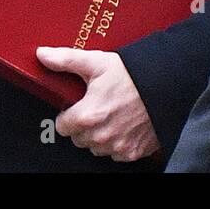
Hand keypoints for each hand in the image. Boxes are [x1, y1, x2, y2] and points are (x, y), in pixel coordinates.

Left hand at [35, 47, 160, 161]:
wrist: (167, 82)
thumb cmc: (132, 73)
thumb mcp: (97, 62)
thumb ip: (66, 60)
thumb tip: (42, 55)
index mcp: (87, 115)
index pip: (62, 126)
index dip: (68, 114)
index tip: (78, 105)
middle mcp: (101, 136)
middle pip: (78, 138)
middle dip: (83, 125)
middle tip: (98, 105)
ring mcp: (118, 146)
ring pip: (96, 147)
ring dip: (100, 135)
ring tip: (113, 113)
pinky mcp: (133, 152)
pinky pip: (116, 153)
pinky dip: (118, 142)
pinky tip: (125, 124)